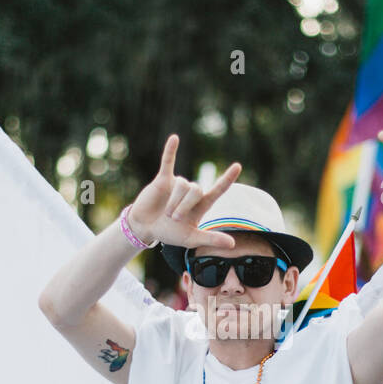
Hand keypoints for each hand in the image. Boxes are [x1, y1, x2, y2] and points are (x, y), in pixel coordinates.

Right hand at [126, 135, 240, 251]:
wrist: (146, 227)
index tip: (237, 166)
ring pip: (182, 185)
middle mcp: (191, 192)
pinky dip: (170, 151)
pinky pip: (168, 162)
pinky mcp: (163, 179)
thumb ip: (210, 239)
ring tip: (166, 213)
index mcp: (201, 205)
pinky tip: (174, 138)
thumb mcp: (190, 239)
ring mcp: (178, 184)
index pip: (217, 190)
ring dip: (174, 201)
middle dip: (184, 205)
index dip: (227, 179)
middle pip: (196, 190)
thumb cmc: (169, 233)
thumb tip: (232, 245)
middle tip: (174, 218)